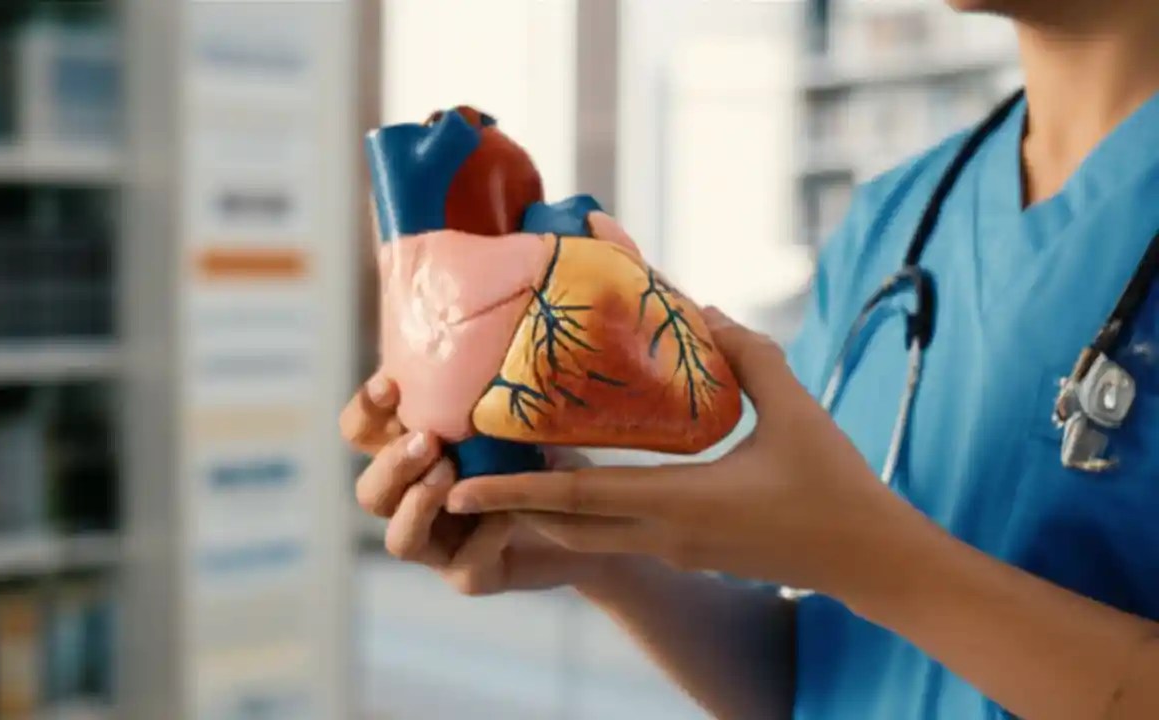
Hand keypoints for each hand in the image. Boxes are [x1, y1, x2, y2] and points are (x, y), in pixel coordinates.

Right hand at [340, 373, 609, 594]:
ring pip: (398, 539)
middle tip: (429, 439)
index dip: (365, 411)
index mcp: (414, 456)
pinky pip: (462, 564)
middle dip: (391, 465)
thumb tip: (480, 355)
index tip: (391, 383)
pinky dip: (484, 534)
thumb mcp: (518, 420)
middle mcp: (415, 502)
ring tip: (450, 474)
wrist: (592, 520)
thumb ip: (488, 402)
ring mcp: (440, 545)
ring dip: (419, 505)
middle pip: (368, 493)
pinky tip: (508, 514)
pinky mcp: (472, 576)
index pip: (363, 434)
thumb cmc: (546, 457)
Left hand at [444, 307, 917, 597]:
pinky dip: (584, 510)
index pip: (576, 500)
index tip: (460, 483)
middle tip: (464, 468)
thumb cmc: (835, 488)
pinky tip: (578, 472)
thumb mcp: (794, 410)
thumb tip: (706, 311)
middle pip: (564, 524)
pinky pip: (618, 533)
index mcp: (679, 504)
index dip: (512, 492)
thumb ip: (749, 356)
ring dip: (543, 507)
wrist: (869, 559)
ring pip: (588, 533)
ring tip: (509, 466)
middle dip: (509, 503)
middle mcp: (664, 535)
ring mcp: (674, 550)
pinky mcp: (687, 551)